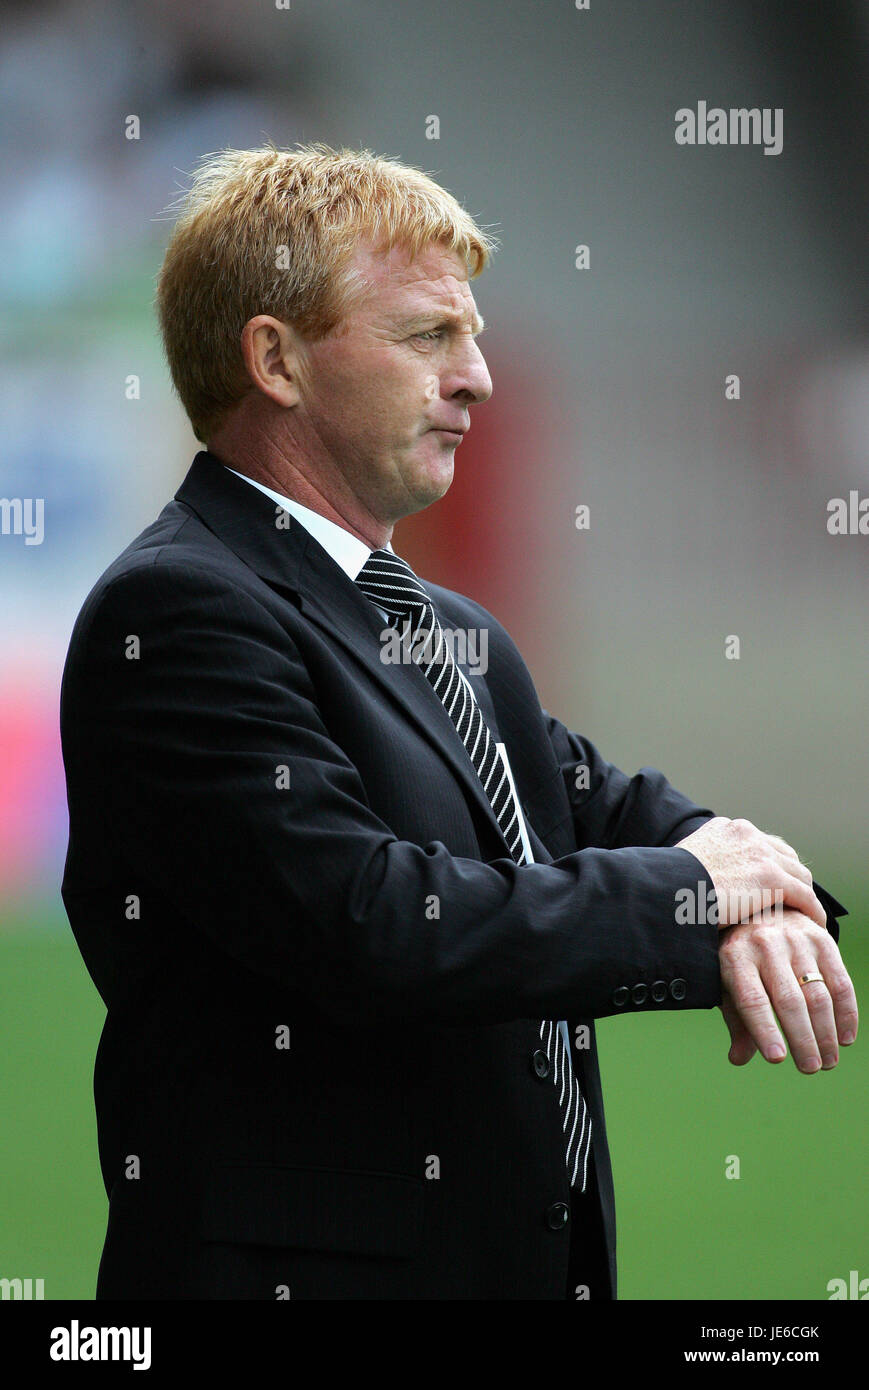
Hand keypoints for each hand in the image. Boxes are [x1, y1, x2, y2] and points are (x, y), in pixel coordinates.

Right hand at [675, 817, 826, 928]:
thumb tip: (703, 886)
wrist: (666, 892)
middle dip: (791, 877)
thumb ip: (703, 867)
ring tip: (806, 914)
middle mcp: (746, 833)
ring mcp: (760, 853)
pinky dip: (812, 909)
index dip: (771, 865)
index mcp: (725, 828)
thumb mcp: (684, 867)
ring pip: (798, 874)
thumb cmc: (666, 889)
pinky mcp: (771, 877)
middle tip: (795, 900)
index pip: (760, 844)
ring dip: (803, 894)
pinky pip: (804, 894)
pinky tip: (814, 923)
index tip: (774, 883)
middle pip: (784, 855)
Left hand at [718, 906, 857, 1069]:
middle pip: (789, 1001)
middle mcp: (765, 945)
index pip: (752, 1000)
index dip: (765, 1031)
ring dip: (826, 1033)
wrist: (762, 906)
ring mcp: (796, 940)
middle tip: (810, 1068)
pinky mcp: (822, 939)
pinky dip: (846, 1014)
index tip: (777, 1058)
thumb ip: (737, 1020)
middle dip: (803, 1039)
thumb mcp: (728, 982)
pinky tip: (845, 1038)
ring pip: (818, 995)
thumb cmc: (741, 956)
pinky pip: (840, 982)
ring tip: (828, 1061)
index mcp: (735, 957)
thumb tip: (738, 1058)